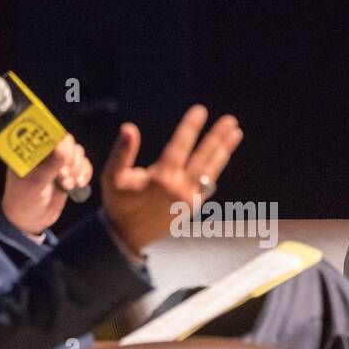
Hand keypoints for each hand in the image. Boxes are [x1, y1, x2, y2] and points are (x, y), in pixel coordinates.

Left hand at [0, 133, 91, 235]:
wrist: (30, 221)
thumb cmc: (24, 200)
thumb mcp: (35, 183)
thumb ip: (50, 165)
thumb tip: (61, 147)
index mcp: (31, 150)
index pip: (48, 134)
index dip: (59, 144)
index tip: (61, 158)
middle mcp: (45, 152)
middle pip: (67, 142)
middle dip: (70, 158)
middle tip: (63, 175)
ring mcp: (58, 163)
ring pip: (77, 153)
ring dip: (77, 168)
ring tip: (67, 184)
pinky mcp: (69, 173)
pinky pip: (84, 165)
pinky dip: (85, 173)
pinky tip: (78, 184)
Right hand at [101, 105, 242, 252]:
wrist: (127, 237)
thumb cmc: (118, 204)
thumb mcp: (112, 177)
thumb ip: (122, 152)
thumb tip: (128, 128)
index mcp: (160, 180)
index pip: (180, 147)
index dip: (190, 127)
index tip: (200, 111)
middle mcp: (179, 189)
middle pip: (204, 157)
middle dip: (217, 137)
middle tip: (231, 121)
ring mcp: (188, 199)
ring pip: (211, 170)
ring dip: (223, 150)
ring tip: (235, 133)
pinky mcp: (192, 207)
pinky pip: (209, 183)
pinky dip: (216, 168)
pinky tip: (223, 155)